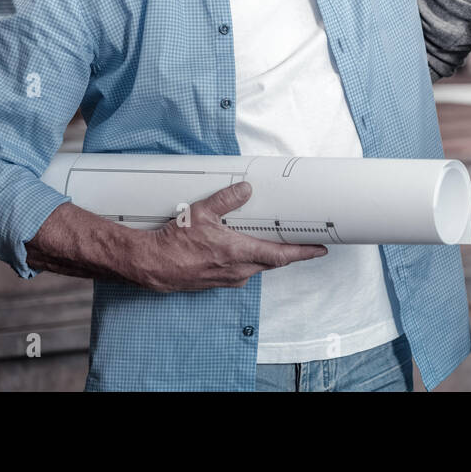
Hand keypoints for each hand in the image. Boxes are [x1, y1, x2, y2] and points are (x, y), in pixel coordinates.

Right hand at [134, 181, 326, 291]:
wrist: (151, 265)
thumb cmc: (173, 243)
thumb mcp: (201, 213)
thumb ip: (226, 199)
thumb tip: (245, 189)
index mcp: (237, 253)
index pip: (280, 256)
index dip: (303, 252)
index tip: (319, 250)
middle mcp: (237, 270)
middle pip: (272, 262)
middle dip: (288, 252)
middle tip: (302, 242)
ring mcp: (227, 279)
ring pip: (257, 267)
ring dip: (266, 256)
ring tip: (274, 242)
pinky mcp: (217, 282)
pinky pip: (241, 272)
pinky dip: (249, 261)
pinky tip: (243, 250)